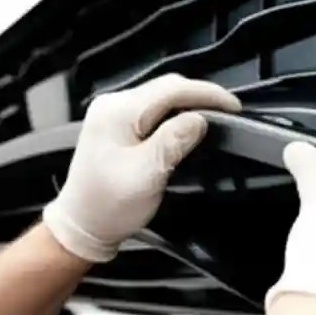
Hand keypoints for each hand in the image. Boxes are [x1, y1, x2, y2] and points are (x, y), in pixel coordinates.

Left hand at [42, 74, 240, 261]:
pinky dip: (175, 114)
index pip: (171, 89)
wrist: (81, 226)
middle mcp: (112, 105)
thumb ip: (172, 142)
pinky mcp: (117, 124)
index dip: (207, 94)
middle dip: (201, 97)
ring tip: (215, 117)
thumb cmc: (108, 205)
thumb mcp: (145, 175)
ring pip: (161, 97)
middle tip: (230, 113)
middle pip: (166, 88)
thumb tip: (199, 119)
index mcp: (117, 112)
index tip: (234, 107)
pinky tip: (188, 124)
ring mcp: (112, 113)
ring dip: (189, 104)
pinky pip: (153, 109)